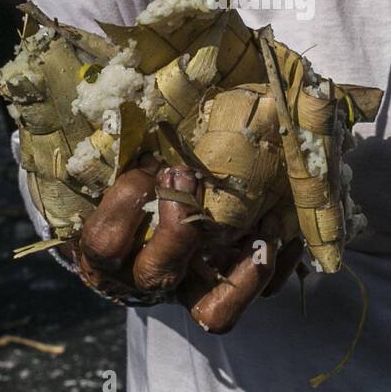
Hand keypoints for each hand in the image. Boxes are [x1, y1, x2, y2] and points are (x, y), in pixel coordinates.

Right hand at [60, 155, 303, 331]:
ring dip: (241, 272)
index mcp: (107, 252)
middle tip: (191, 179)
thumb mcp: (111, 167)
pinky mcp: (226, 293)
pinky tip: (286, 233)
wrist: (139, 236)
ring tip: (263, 232)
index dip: (124, 204)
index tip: (147, 165)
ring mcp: (189, 290)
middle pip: (157, 276)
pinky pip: (258, 296)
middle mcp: (146, 279)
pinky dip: (276, 269)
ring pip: (213, 312)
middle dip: (178, 229)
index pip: (104, 242)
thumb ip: (117, 142)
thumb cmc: (125, 188)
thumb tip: (126, 79)